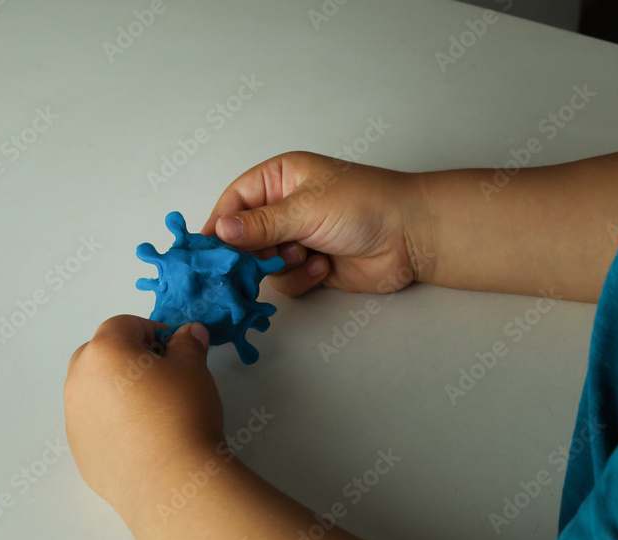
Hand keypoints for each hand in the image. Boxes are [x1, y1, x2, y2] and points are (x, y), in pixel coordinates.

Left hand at [63, 316, 221, 519]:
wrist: (169, 480)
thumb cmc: (181, 412)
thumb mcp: (194, 370)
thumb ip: (188, 344)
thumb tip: (190, 333)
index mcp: (104, 352)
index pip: (123, 325)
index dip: (151, 330)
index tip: (174, 349)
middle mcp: (78, 381)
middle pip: (99, 354)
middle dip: (126, 357)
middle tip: (160, 376)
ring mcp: (74, 418)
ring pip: (92, 391)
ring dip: (115, 390)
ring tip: (151, 411)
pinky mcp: (79, 451)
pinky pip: (93, 424)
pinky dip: (111, 423)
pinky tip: (141, 440)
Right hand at [202, 151, 436, 296]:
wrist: (411, 236)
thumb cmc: (364, 204)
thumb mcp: (305, 207)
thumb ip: (260, 224)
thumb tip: (218, 232)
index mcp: (279, 178)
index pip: (233, 201)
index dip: (219, 225)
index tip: (206, 250)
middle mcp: (284, 208)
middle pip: (243, 237)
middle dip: (251, 252)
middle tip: (258, 261)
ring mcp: (298, 239)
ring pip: (262, 264)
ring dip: (281, 265)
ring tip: (307, 254)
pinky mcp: (311, 267)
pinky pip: (285, 282)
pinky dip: (301, 277)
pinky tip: (324, 267)